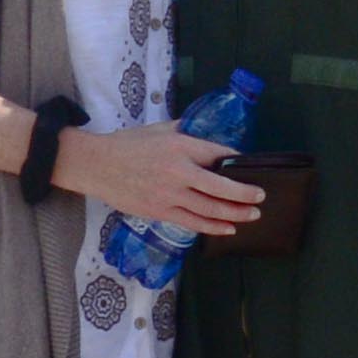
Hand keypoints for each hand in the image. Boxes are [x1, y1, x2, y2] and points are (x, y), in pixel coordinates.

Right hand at [63, 122, 264, 232]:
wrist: (97, 165)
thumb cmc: (128, 144)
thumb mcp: (159, 129)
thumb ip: (185, 131)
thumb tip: (207, 137)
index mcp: (180, 145)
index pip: (218, 154)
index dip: (237, 161)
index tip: (250, 166)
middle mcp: (178, 171)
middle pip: (221, 187)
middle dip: (245, 194)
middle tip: (261, 197)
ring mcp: (169, 195)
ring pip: (210, 209)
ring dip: (235, 214)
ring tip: (252, 215)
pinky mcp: (160, 211)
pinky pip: (192, 222)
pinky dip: (212, 226)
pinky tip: (227, 227)